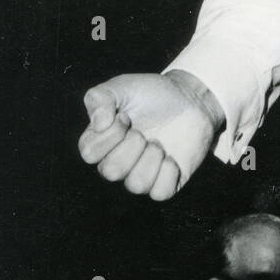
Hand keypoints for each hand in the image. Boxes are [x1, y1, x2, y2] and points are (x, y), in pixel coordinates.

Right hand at [78, 70, 223, 199]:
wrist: (190, 99)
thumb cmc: (153, 94)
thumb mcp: (123, 86)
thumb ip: (100, 97)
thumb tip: (99, 123)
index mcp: (102, 142)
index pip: (89, 153)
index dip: (109, 134)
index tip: (126, 116)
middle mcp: (118, 162)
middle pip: (110, 172)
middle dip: (131, 146)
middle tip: (144, 132)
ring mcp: (142, 174)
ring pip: (136, 185)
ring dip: (151, 158)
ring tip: (159, 143)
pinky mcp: (165, 183)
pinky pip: (160, 193)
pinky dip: (168, 173)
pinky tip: (172, 157)